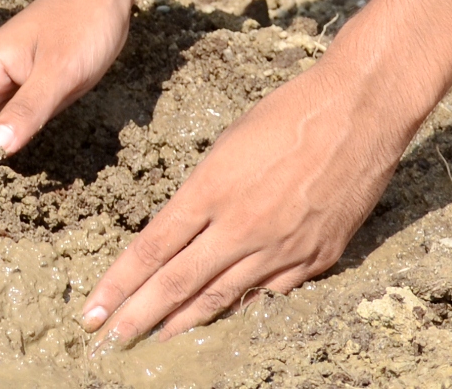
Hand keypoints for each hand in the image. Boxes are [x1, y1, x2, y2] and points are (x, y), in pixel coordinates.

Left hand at [79, 58, 407, 342]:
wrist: (359, 111)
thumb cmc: (288, 112)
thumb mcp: (227, 144)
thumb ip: (203, 193)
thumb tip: (182, 231)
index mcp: (212, 190)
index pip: (152, 249)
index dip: (118, 284)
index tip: (92, 309)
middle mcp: (241, 227)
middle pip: (178, 283)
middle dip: (138, 316)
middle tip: (107, 340)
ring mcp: (281, 248)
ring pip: (222, 297)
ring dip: (183, 321)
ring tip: (155, 340)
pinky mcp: (316, 257)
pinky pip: (271, 290)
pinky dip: (244, 302)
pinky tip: (224, 314)